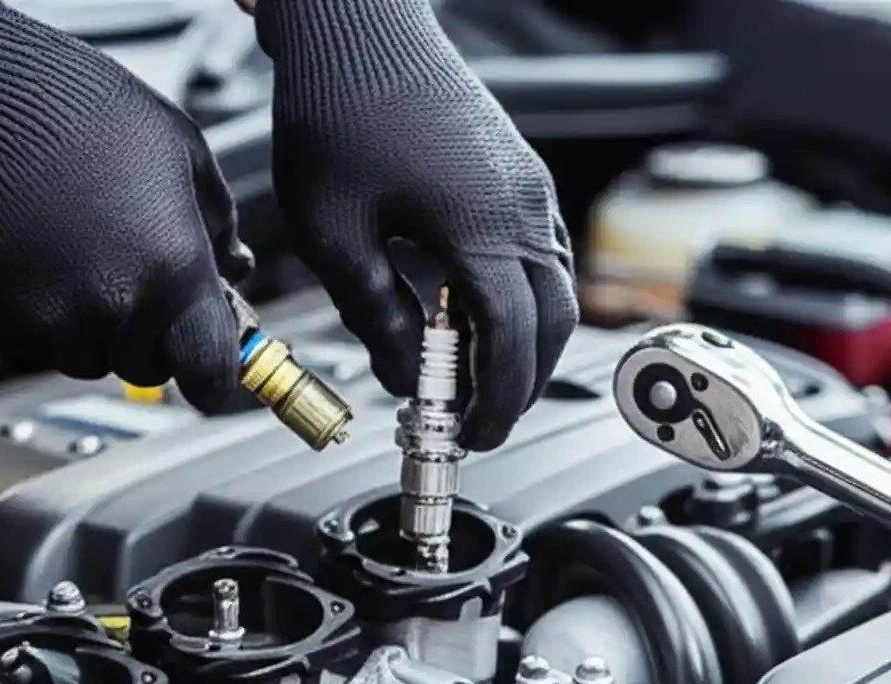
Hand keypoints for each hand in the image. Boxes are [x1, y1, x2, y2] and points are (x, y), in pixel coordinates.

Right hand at [0, 0, 249, 412]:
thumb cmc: (59, 102)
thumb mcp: (175, 144)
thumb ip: (215, 220)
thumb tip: (233, 266)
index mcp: (167, 274)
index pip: (210, 374)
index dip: (216, 373)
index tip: (215, 367)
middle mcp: (103, 312)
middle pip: (142, 364)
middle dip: (145, 329)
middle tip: (125, 260)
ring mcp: (34, 324)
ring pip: (80, 352)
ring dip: (84, 317)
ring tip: (66, 238)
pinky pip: (20, 335)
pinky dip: (26, 304)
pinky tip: (21, 242)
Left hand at [257, 0, 577, 450]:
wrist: (357, 29)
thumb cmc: (338, 113)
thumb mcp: (335, 234)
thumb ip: (374, 315)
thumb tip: (400, 374)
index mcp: (485, 231)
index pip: (513, 346)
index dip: (495, 403)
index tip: (470, 436)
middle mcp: (524, 210)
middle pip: (553, 325)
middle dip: (520, 383)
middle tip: (475, 416)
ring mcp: (528, 187)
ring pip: (555, 289)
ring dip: (524, 340)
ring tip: (468, 371)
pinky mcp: (517, 172)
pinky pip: (540, 252)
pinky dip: (520, 297)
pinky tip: (470, 308)